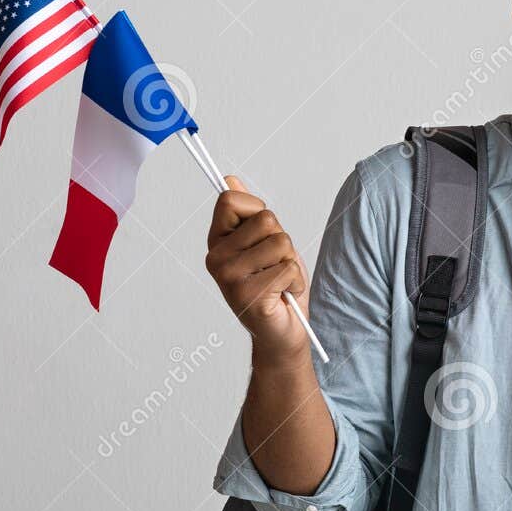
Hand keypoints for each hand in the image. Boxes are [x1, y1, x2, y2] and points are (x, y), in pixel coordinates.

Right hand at [205, 175, 311, 364]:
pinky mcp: (247, 296)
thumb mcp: (265, 242)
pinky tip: (283, 296)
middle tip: (274, 265)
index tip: (262, 234)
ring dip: (291, 262)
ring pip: (280, 242)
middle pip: (265, 218)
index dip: (257, 210)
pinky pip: (288, 268)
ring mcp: (229, 278)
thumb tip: (230, 179)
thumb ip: (248, 214)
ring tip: (279, 281)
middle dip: (282, 240)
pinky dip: (295, 282)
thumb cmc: (277, 285)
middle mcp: (216, 258)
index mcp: (217, 241)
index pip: (231, 199)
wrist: (283, 332)